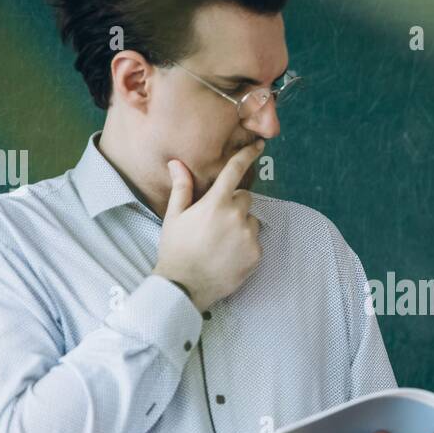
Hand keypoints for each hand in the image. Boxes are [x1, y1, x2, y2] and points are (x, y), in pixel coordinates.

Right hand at [152, 141, 264, 311]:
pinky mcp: (257, 254)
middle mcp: (236, 216)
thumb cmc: (176, 249)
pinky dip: (245, 244)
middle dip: (233, 204)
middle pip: (244, 198)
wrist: (185, 286)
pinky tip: (227, 254)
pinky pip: (255, 240)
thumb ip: (181, 188)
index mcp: (215, 203)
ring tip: (220, 241)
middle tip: (214, 222)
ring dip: (241, 224)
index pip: (235, 171)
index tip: (259, 145)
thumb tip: (177, 163)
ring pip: (251, 219)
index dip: (248, 155)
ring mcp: (248, 236)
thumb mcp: (174, 217)